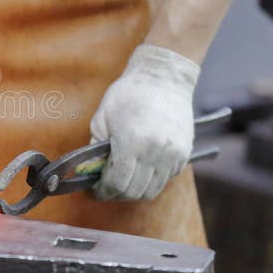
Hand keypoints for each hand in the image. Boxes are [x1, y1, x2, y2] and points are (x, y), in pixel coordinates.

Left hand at [89, 44, 199, 200]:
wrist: (163, 79)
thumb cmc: (128, 94)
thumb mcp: (101, 119)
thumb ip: (95, 151)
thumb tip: (89, 173)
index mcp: (131, 142)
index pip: (116, 183)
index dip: (102, 191)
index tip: (93, 191)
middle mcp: (155, 152)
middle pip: (134, 191)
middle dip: (115, 194)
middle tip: (104, 187)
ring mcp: (173, 154)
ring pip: (151, 190)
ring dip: (133, 190)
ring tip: (121, 180)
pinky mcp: (184, 153)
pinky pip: (165, 178)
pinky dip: (150, 180)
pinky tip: (139, 168)